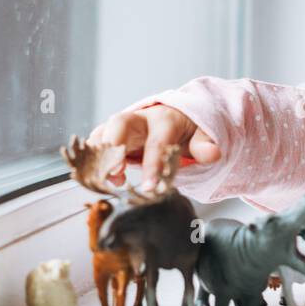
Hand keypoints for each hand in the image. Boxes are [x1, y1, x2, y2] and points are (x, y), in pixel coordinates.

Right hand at [88, 102, 219, 191]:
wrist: (176, 116)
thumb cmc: (188, 128)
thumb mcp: (202, 133)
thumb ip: (205, 144)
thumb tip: (212, 154)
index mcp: (165, 119)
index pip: (157, 142)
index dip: (152, 165)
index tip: (149, 188)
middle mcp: (140, 118)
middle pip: (119, 123)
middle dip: (113, 146)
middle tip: (114, 175)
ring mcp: (123, 125)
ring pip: (103, 131)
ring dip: (99, 155)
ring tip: (105, 179)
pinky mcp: (112, 134)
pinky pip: (96, 141)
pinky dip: (92, 158)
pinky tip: (96, 176)